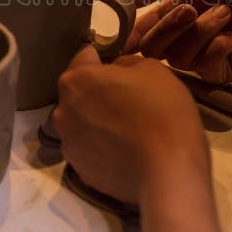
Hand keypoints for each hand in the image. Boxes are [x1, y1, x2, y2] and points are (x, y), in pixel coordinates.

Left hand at [53, 46, 221, 231]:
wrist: (169, 171)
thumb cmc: (161, 110)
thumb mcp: (152, 69)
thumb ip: (125, 64)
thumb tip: (116, 71)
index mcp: (76, 80)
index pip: (83, 58)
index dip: (102, 61)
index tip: (118, 69)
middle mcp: (63, 112)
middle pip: (78, 94)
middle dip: (96, 94)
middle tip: (127, 101)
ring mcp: (69, 145)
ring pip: (81, 124)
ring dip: (97, 123)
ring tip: (127, 132)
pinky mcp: (81, 172)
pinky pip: (90, 151)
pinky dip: (102, 149)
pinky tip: (126, 152)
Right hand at [125, 0, 231, 82]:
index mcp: (179, 9)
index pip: (145, 28)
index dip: (131, 33)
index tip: (122, 37)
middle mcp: (188, 34)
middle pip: (153, 46)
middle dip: (168, 25)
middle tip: (191, 8)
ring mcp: (204, 54)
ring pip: (176, 57)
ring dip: (200, 31)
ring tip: (226, 15)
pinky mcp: (222, 71)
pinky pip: (201, 67)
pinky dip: (216, 47)